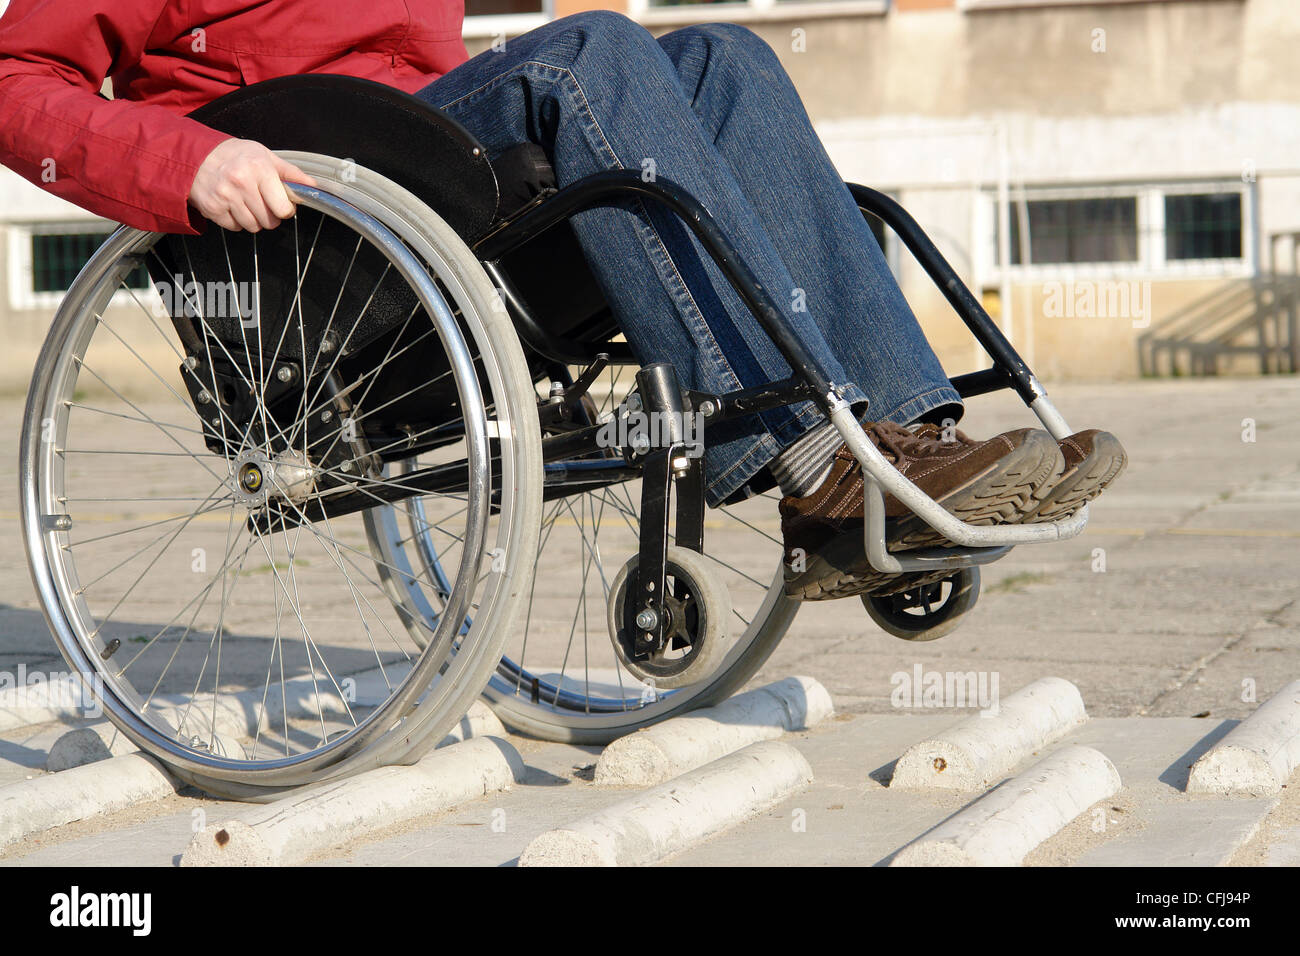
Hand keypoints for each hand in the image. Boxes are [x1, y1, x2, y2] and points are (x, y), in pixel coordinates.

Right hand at [188, 138, 317, 231]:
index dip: (285, 209)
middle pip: (270, 221)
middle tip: (262, 201)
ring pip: (253, 227)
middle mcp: (241, 183)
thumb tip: (312, 186)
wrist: (195, 155)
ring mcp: (225, 197)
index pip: (283, 209)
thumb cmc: (235, 155)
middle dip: (270, 215)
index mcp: (259, 169)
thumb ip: (290, 172)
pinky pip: (235, 227)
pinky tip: (232, 204)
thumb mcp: (264, 155)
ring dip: (254, 219)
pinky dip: (237, 220)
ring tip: (246, 201)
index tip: (281, 203)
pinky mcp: (212, 208)